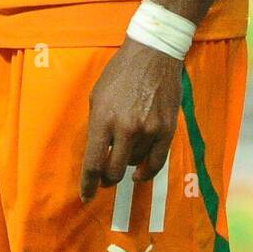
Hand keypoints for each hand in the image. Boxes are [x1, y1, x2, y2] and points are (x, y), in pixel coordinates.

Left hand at [79, 37, 181, 202]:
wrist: (153, 54)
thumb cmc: (119, 73)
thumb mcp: (97, 96)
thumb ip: (97, 126)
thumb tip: (97, 153)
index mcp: (103, 118)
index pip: (92, 162)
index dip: (88, 184)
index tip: (86, 197)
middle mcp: (125, 128)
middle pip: (113, 171)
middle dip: (106, 179)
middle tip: (104, 179)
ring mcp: (148, 130)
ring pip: (134, 165)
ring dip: (126, 165)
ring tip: (123, 153)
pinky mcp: (166, 130)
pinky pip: (156, 163)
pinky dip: (146, 172)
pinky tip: (139, 173)